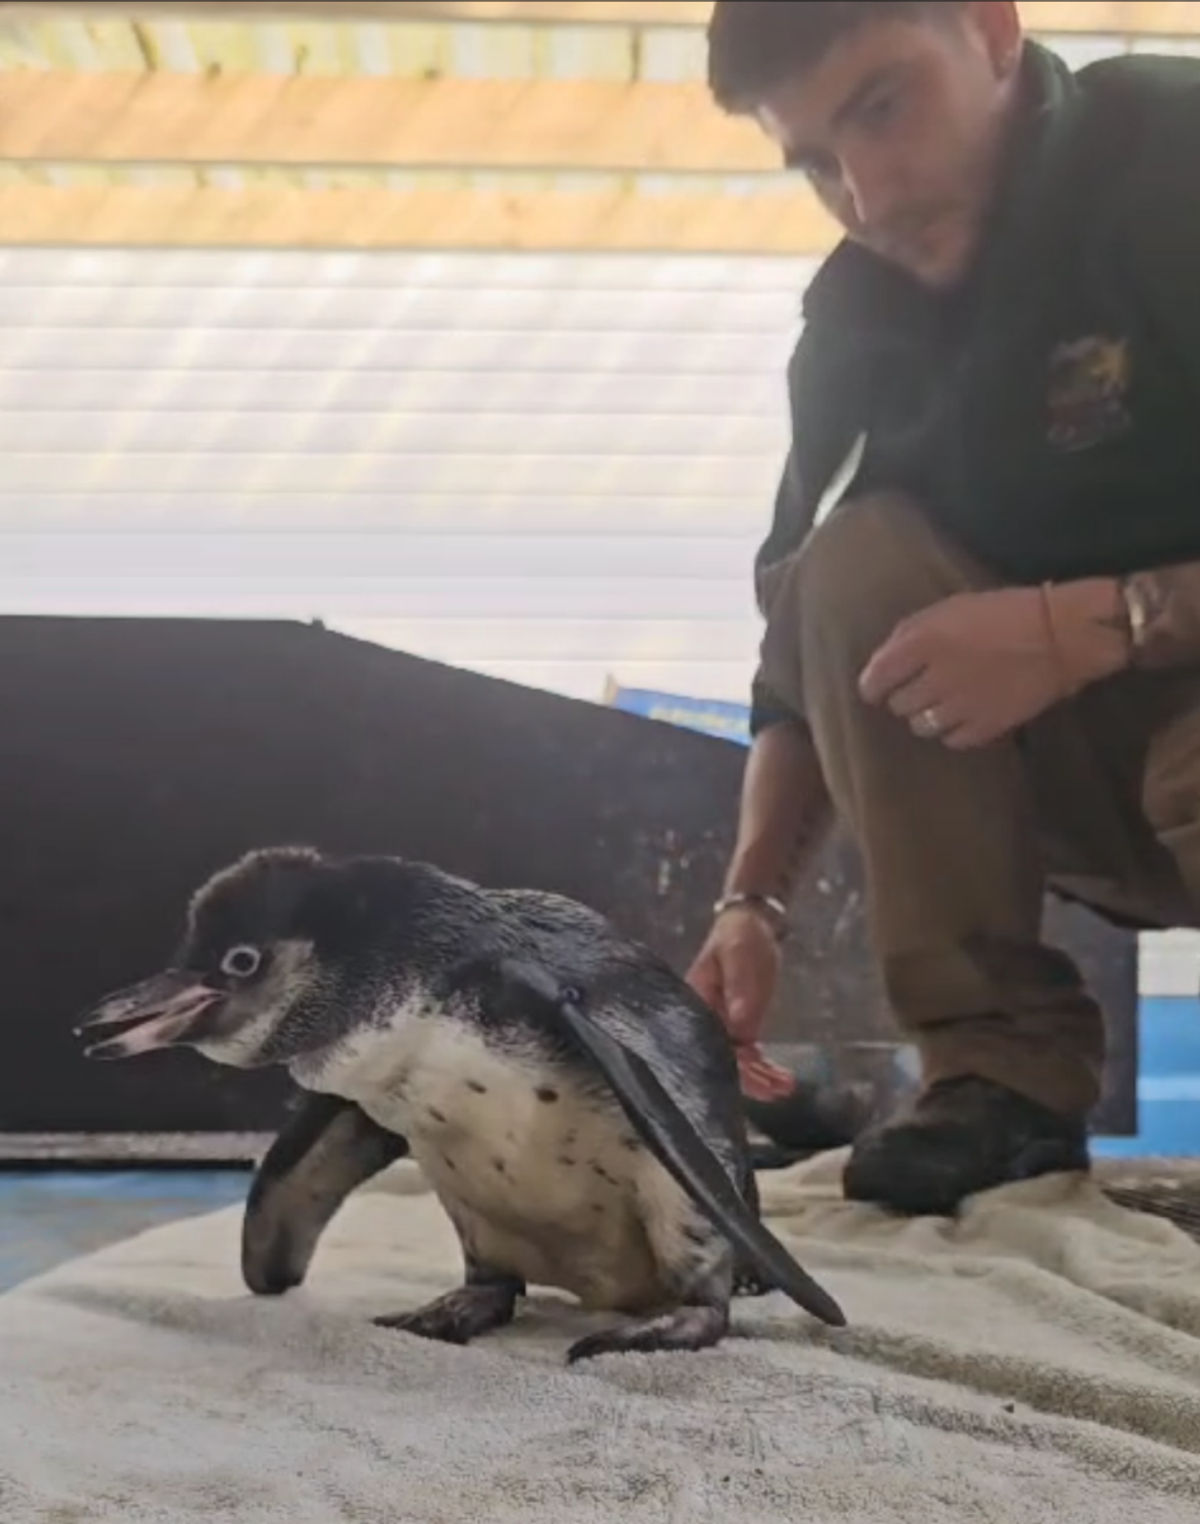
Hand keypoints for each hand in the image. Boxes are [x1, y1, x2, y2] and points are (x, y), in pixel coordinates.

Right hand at [686, 910, 791, 1098]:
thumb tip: (741, 1028)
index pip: (710, 1044)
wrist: (750, 924)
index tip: (757, 1078)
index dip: (733, 1066)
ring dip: (761, 1078)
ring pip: (738, 1062)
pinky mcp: (740, 1024)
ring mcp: (723, 1024)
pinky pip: (749, 1053)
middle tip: (778, 1089)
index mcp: (696, 1004)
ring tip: (787, 1087)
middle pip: (723, 1059)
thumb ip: (740, 990)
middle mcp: (705, 1020)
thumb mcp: (739, 957)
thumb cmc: (740, 937)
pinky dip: (765, 1068)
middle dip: (751, 1079)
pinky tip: (783, 1079)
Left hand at [858, 585, 1123, 749]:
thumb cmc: (1004, 612)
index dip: (872, 686)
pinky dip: (954, 730)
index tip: (877, 688)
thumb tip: (884, 659)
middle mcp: (933, 679)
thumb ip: (911, 633)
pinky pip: (952, 740)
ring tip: (944, 702)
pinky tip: (965, 715)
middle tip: (922, 686)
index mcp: (921, 644)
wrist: (1061, 635)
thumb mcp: (950, 608)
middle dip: (905, 696)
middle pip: (898, 704)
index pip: (874, 679)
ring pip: (921, 726)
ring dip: (927, 715)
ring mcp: (959, 707)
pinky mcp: (984, 728)